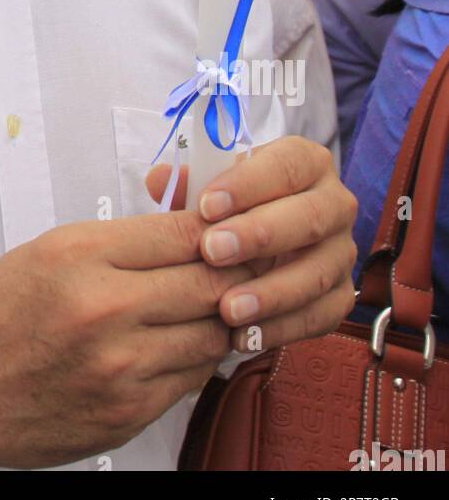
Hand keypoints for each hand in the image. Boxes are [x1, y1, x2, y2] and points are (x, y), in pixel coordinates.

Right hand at [0, 212, 255, 469]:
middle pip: (210, 282)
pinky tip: (183, 342)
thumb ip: (122, 238)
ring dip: (222, 318)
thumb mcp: (50, 250)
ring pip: (212, 333)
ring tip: (217, 305)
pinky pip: (192, 377)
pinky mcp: (129, 411)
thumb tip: (189, 215)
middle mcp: (102, 308)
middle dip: (237, 272)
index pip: (182, 232)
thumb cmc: (2, 316)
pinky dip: (198, 357)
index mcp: (79, 254)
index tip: (231, 228)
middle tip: (246, 265)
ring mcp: (119, 366)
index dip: (221, 228)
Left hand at [151, 137, 356, 353]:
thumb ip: (189, 185)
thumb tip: (158, 179)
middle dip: (260, 235)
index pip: (286, 165)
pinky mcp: (340, 295)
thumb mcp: (212, 189)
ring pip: (317, 272)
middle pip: (310, 216)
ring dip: (272, 293)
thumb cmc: (232, 208)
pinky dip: (282, 329)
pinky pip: (321, 316)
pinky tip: (244, 336)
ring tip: (227, 308)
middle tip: (213, 252)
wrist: (261, 247)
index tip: (207, 206)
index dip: (248, 184)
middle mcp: (335, 203)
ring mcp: (342, 252)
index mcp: (307, 163)